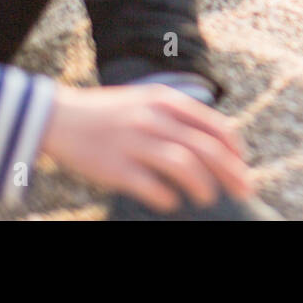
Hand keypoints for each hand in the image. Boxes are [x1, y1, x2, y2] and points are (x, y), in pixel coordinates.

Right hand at [39, 84, 251, 213]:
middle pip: (205, 148)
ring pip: (183, 165)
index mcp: (166, 101)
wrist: (59, 117)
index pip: (215, 126)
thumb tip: (217, 141)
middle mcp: (153, 119)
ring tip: (208, 198)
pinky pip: (151, 186)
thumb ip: (179, 116)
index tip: (243, 166)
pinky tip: (171, 202)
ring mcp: (133, 142)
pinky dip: (167, 197)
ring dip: (203, 185)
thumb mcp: (148, 101)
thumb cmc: (110, 113)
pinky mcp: (114, 166)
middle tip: (243, 191)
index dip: (235, 149)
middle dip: (230, 172)